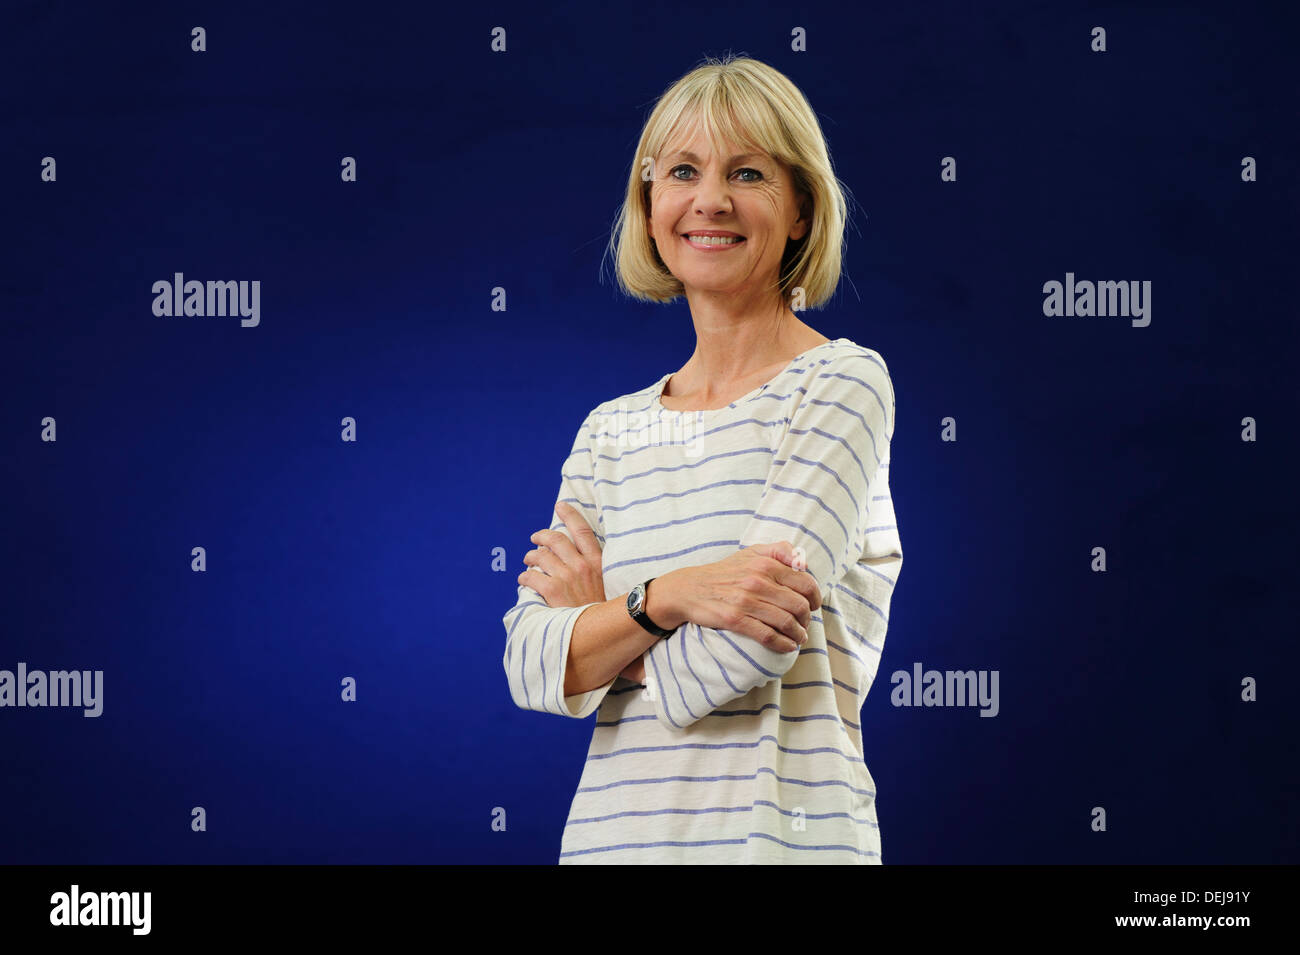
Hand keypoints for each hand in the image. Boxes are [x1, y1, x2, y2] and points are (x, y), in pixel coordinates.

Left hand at [518, 502, 605, 608]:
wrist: (602, 632)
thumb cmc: (602, 611)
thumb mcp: (606, 585)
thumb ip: (593, 570)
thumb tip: (578, 558)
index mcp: (596, 562)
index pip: (582, 530)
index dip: (570, 515)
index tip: (560, 506)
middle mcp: (581, 565)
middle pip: (556, 539)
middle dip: (541, 536)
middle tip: (535, 538)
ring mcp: (566, 576)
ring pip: (540, 556)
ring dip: (530, 556)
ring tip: (528, 560)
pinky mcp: (553, 590)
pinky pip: (531, 575)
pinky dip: (524, 576)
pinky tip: (523, 579)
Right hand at [663, 541, 820, 652]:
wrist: (689, 589)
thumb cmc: (725, 572)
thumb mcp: (750, 552)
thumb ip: (778, 551)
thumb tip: (803, 561)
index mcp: (765, 563)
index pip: (805, 583)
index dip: (815, 598)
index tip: (814, 606)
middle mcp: (757, 581)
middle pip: (799, 605)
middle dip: (807, 619)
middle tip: (805, 624)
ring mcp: (746, 601)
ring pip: (786, 622)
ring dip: (798, 634)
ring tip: (799, 638)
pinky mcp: (735, 619)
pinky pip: (767, 635)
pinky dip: (783, 644)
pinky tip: (788, 646)